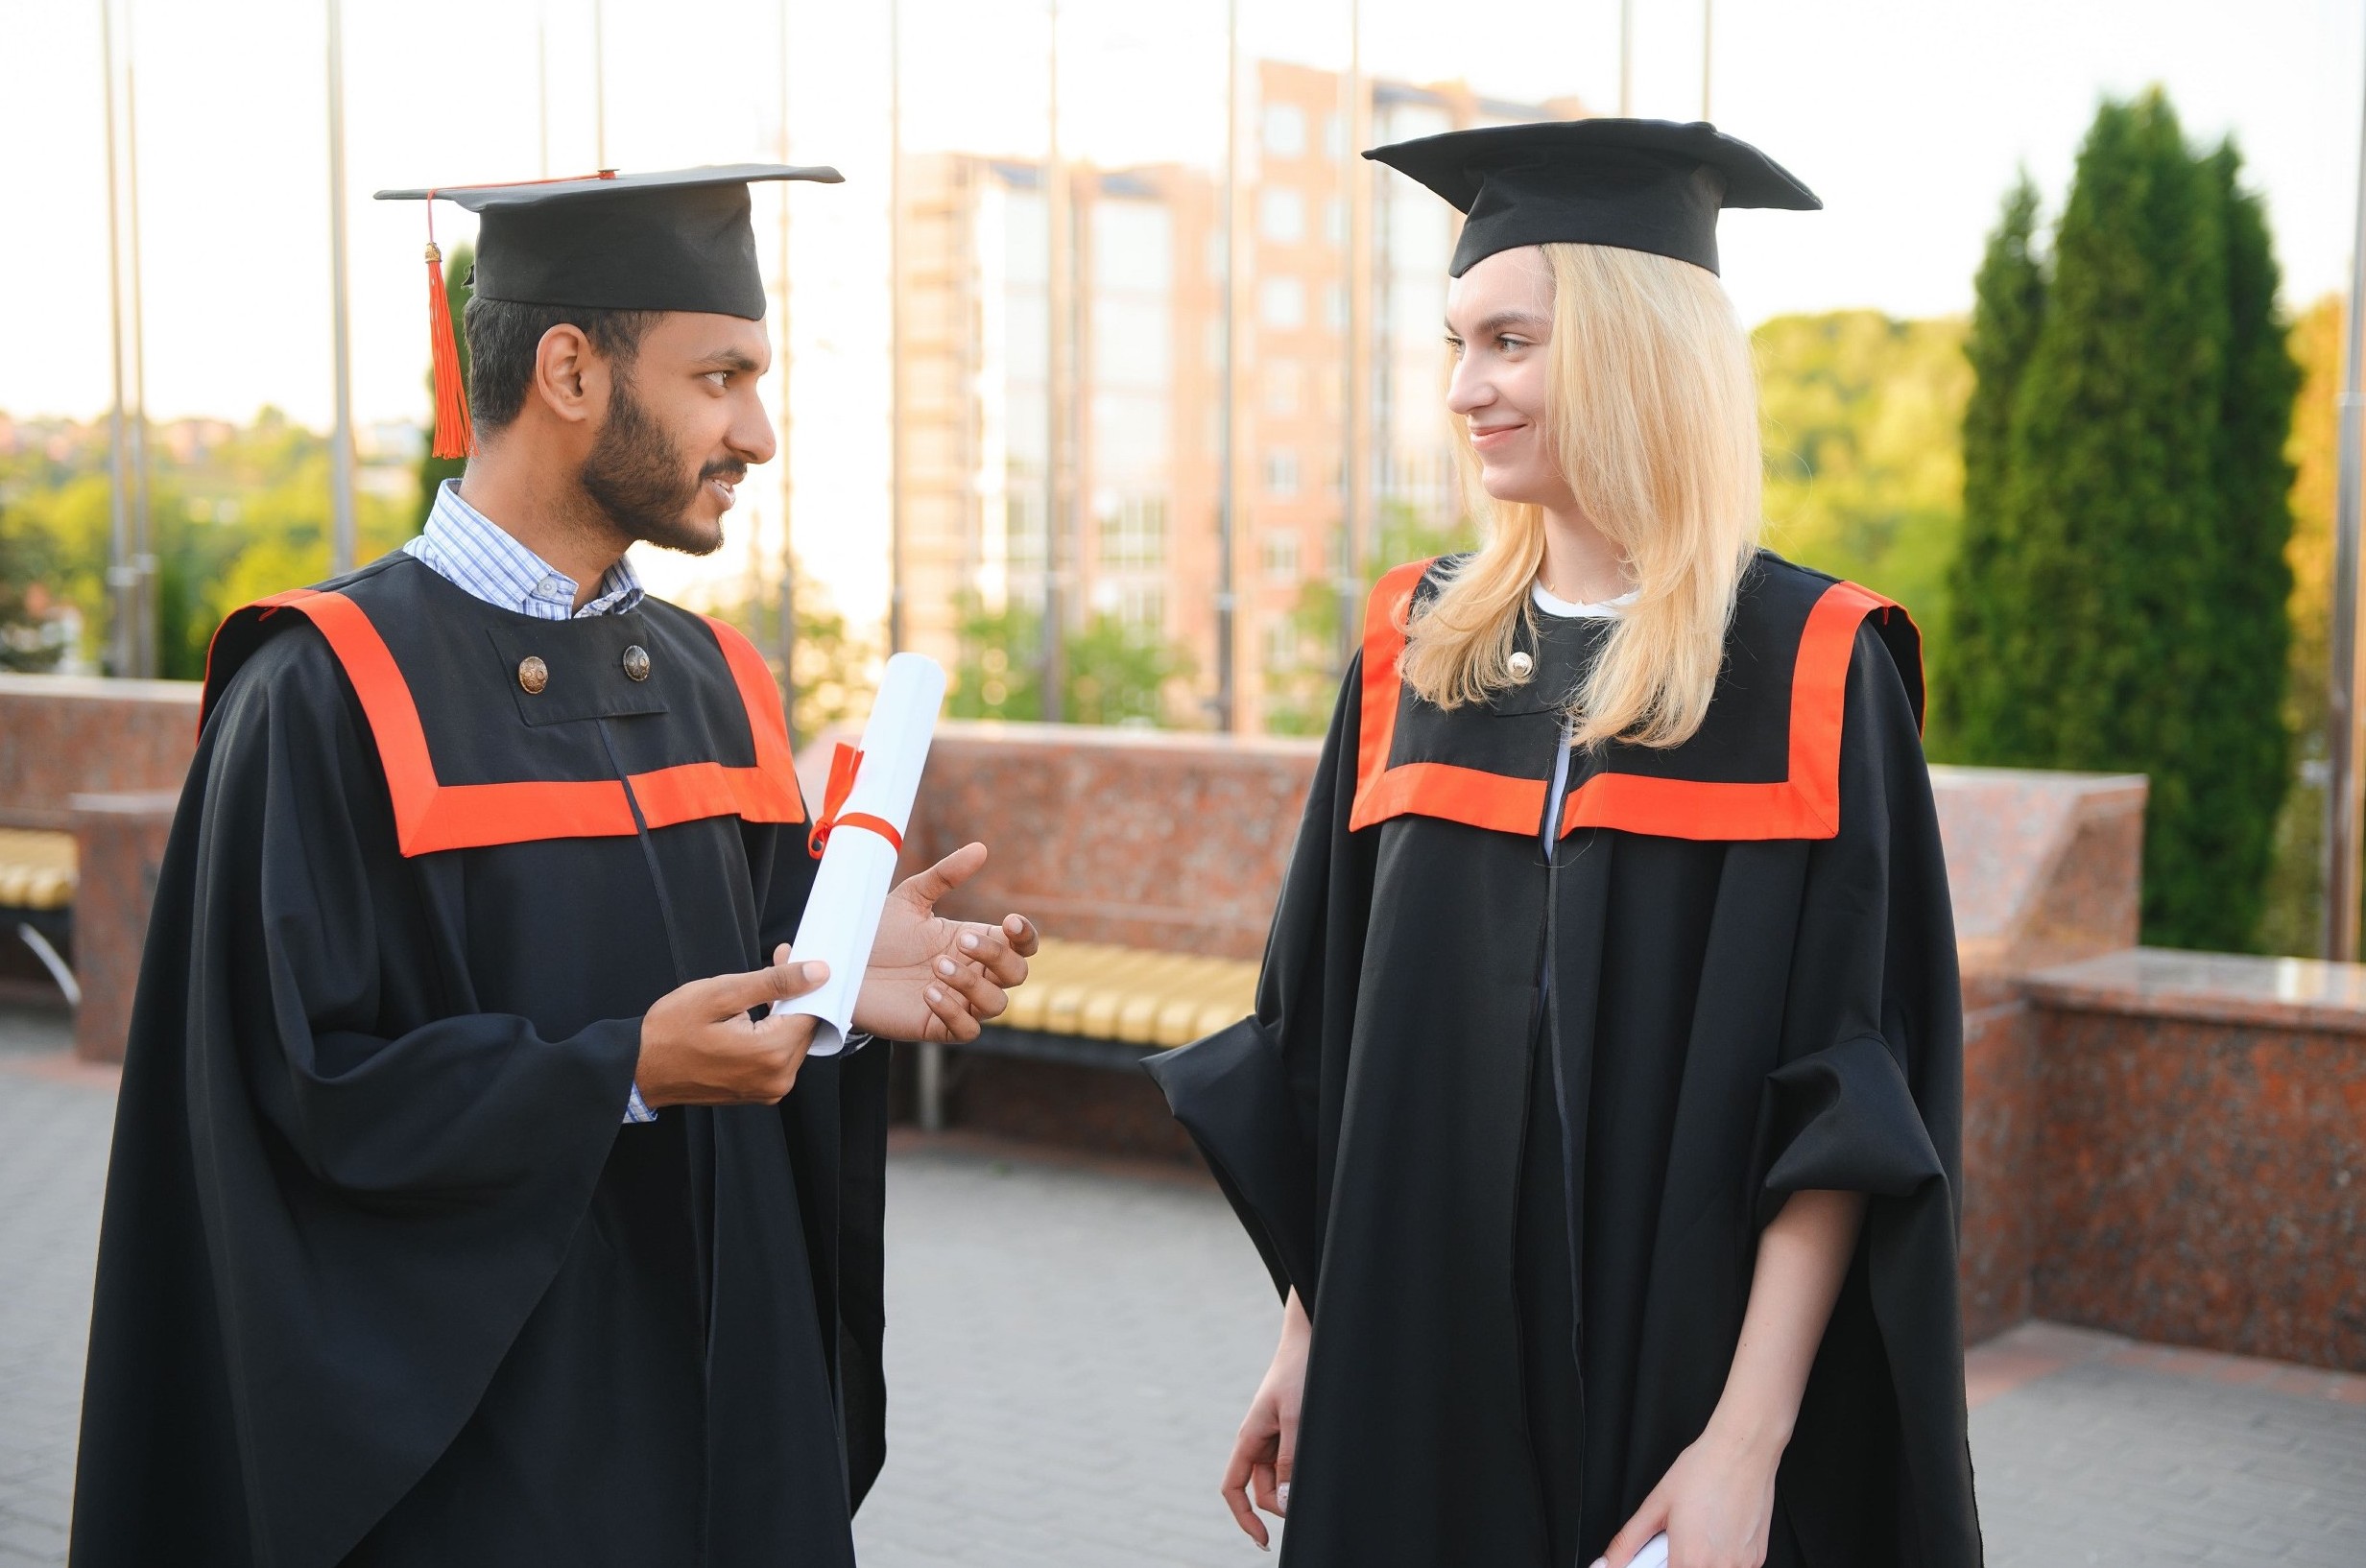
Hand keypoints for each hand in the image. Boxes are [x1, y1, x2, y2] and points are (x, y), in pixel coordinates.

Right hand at [636, 945, 828, 1107]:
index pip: (813, 1010)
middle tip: (774, 964)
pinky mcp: (759, 1092)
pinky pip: (779, 1057)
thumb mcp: (721, 994)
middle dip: (795, 995)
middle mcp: (778, 1079)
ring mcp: (769, 1090)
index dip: (804, 980)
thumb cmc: (671, 1030)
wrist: (640, 1069)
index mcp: (772, 1054)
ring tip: (756, 993)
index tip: (788, 957)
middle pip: (806, 1027)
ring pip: (794, 1041)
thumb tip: (819, 972)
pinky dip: (773, 1035)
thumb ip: (774, 982)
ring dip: (784, 1014)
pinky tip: (752, 1018)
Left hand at [853, 841, 1040, 1043]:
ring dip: (971, 984)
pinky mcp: (936, 1026)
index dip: (1026, 936)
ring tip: (937, 966)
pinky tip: (928, 993)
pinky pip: (966, 1029)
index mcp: (974, 942)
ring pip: (996, 1004)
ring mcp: (958, 1002)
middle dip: (997, 956)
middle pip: (1017, 974)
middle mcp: (973, 974)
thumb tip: (980, 849)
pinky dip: (954, 1011)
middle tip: (961, 941)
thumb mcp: (910, 898)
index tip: (1010, 921)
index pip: (1021, 945)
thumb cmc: (876, 932)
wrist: (839, 965)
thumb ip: (945, 875)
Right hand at [1222, 1290, 1310, 1550]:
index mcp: (1249, 1438)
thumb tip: (1283, 1502)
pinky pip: (1293, 1461)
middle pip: (1262, 1489)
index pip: (1233, 1488)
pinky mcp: (1291, 1431)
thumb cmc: (1299, 1373)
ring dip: (1296, 1485)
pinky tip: (1319, 1464)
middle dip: (1282, 1504)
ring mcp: (1275, 1437)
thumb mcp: (1296, 1418)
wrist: (1311, 1341)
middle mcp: (1258, 1441)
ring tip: (1317, 1468)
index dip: (1244, 1518)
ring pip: (1281, 1478)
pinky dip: (1303, 1471)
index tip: (1264, 1541)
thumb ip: (1289, 1460)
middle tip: (1310, 1503)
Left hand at [1596, 1419, 1779, 1567]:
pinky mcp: (1757, 1558)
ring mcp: (1741, 1565)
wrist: (1741, 1452)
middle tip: (1677, 1536)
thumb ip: (1628, 1540)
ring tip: (1697, 1531)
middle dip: (1677, 1559)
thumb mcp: (1656, 1504)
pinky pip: (1732, 1566)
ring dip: (1699, 1559)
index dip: (1656, 1563)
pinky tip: (1717, 1530)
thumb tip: (1609, 1562)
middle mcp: (1718, 1566)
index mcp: (1689, 1558)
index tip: (1656, 1552)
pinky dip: (1720, 1556)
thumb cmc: (1703, 1471)